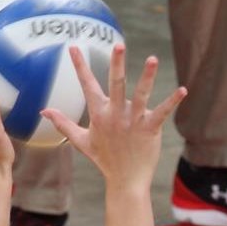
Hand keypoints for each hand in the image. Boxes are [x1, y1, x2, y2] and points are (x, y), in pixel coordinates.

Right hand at [41, 44, 185, 189]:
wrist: (125, 180)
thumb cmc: (104, 159)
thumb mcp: (80, 141)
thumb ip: (63, 123)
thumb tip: (44, 111)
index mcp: (99, 114)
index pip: (88, 85)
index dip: (80, 66)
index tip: (73, 47)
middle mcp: (115, 114)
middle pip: (116, 84)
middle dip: (116, 64)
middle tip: (118, 45)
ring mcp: (133, 121)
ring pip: (140, 95)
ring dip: (147, 77)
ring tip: (153, 59)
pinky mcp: (150, 129)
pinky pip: (162, 112)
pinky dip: (172, 101)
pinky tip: (182, 90)